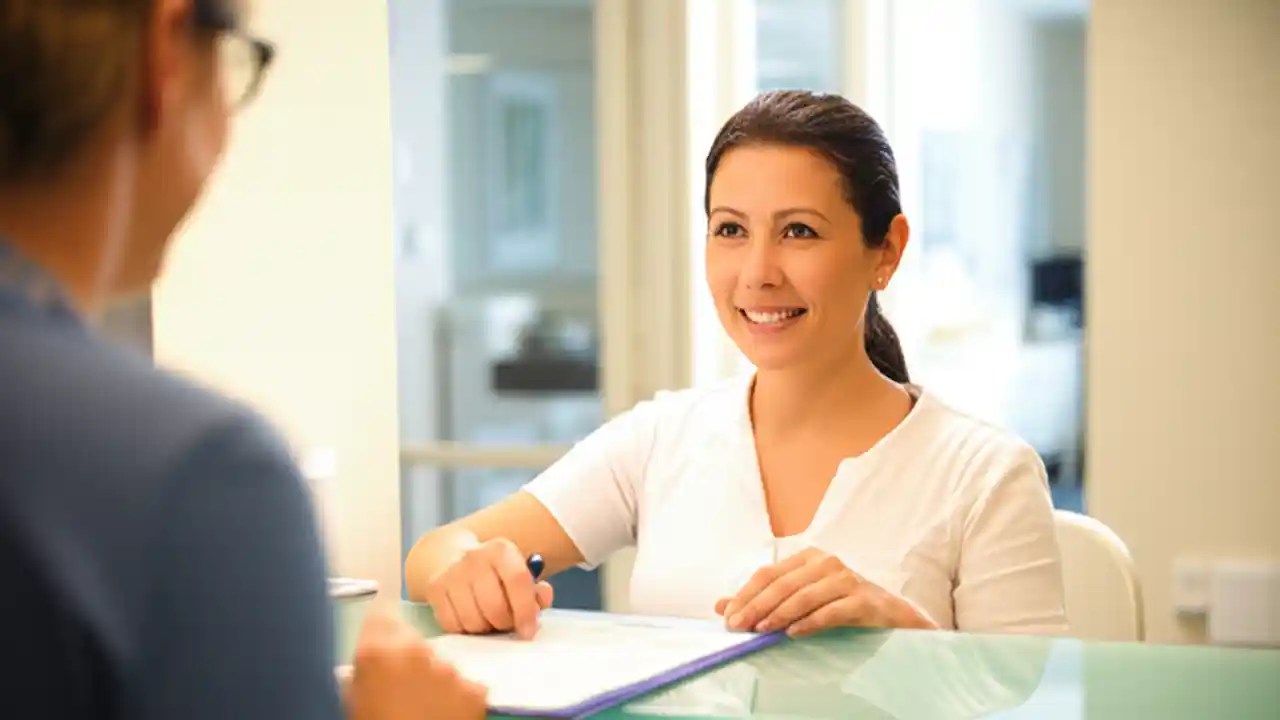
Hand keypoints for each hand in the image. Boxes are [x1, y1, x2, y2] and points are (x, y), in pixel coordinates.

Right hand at [348, 610, 487, 719]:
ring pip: (440, 664)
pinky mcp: (476, 690)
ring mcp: (450, 670)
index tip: (382, 636)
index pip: (382, 612)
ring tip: (422, 709)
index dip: (382, 625)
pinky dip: (457, 698)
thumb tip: (363, 668)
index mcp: (377, 652)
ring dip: (432, 679)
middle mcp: (416, 651)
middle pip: (413, 641)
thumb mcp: (351, 704)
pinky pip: (464, 685)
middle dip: (407, 658)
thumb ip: (358, 676)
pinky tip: (445, 718)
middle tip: (399, 690)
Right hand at [425, 537, 553, 638]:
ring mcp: (451, 573)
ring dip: (484, 628)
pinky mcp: (433, 589)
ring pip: (473, 620)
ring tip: (487, 618)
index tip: (529, 631)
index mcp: (501, 550)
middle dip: (504, 623)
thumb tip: (542, 599)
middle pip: (495, 607)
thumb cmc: (492, 572)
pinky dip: (464, 629)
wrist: (450, 555)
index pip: (518, 581)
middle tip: (506, 623)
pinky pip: (452, 625)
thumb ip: (536, 590)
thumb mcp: (517, 571)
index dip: (526, 610)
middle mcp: (474, 558)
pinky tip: (469, 617)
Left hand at [715, 548, 937, 637]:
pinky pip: (830, 611)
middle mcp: (826, 563)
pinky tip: (793, 633)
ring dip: (778, 614)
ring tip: (760, 630)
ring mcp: (846, 579)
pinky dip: (809, 623)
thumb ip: (764, 599)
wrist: (893, 615)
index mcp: (809, 557)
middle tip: (737, 627)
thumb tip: (720, 605)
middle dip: (755, 606)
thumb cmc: (843, 604)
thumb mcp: (802, 598)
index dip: (744, 594)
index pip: (768, 573)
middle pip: (782, 584)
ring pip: (803, 596)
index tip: (728, 617)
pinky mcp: (863, 600)